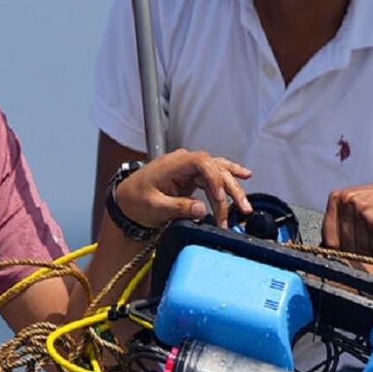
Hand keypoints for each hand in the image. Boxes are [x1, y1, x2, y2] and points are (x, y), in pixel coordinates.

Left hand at [114, 149, 251, 229]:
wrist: (127, 200)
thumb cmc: (136, 200)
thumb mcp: (154, 207)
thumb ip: (178, 207)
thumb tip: (201, 209)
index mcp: (173, 163)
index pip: (202, 163)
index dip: (214, 179)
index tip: (219, 198)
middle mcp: (184, 161)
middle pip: (215, 169)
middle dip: (230, 190)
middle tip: (241, 210)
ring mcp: (190, 168)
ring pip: (218, 172)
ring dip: (233, 188)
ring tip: (245, 205)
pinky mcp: (193, 176)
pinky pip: (215, 174)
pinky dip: (229, 176)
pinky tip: (244, 175)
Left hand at [323, 179, 372, 257]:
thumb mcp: (358, 204)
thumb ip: (343, 221)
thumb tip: (329, 248)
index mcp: (337, 198)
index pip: (328, 236)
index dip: (336, 250)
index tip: (344, 257)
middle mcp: (347, 203)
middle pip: (342, 245)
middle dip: (356, 254)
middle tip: (367, 254)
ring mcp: (360, 212)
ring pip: (358, 249)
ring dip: (370, 255)